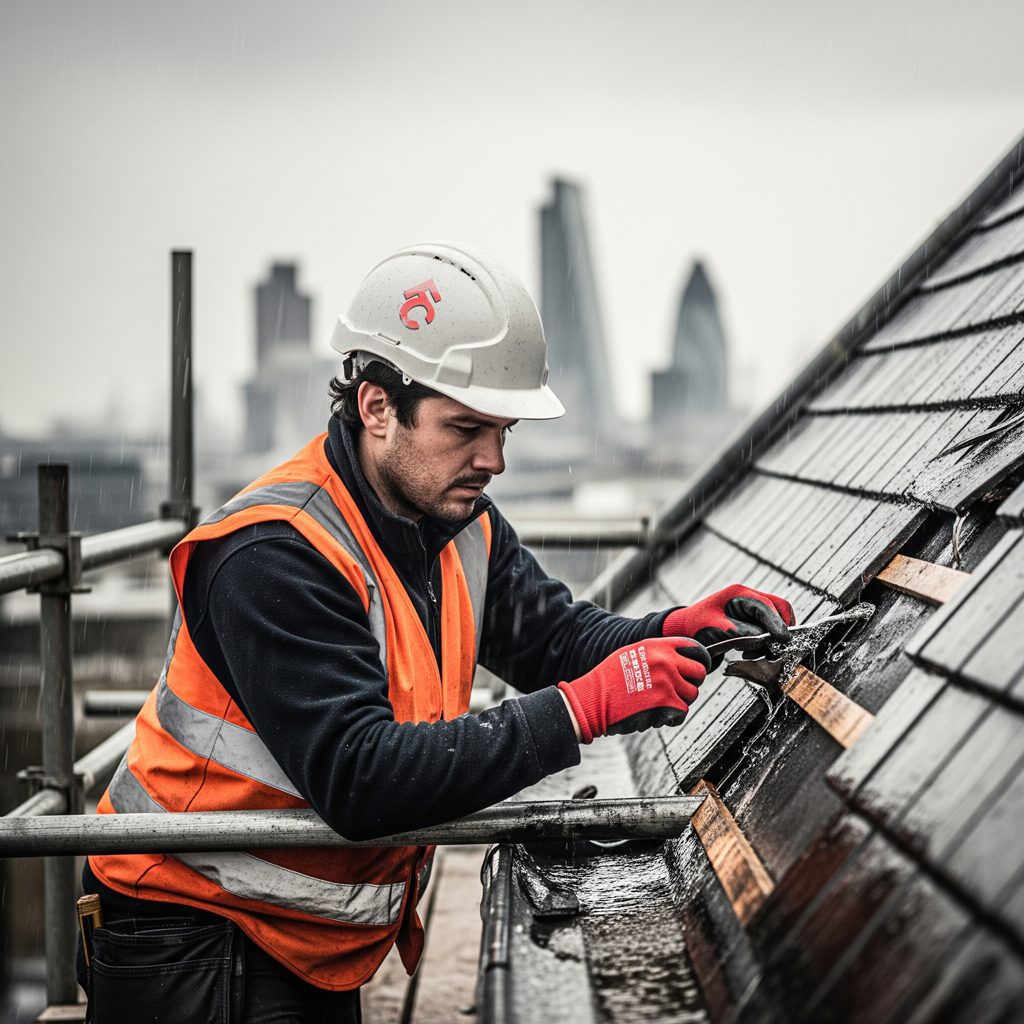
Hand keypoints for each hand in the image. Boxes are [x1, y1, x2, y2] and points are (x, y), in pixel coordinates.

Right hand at [557, 638, 710, 743]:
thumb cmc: (608, 679)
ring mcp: (667, 683)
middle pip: (699, 672)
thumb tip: (678, 660)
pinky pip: (682, 712)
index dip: (699, 660)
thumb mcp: (631, 654)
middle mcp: (665, 661)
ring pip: (691, 694)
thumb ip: (656, 654)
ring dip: (680, 701)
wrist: (593, 700)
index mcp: (657, 646)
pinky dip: (673, 717)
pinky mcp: (665, 704)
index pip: (694, 648)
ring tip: (660, 702)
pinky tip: (657, 714)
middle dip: (691, 682)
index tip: (695, 669)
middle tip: (678, 689)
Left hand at [662, 584, 794, 666]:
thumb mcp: (717, 630)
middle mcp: (748, 598)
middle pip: (778, 609)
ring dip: (770, 638)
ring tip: (751, 652)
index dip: (776, 623)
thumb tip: (764, 639)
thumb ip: (742, 632)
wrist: (684, 630)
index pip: (766, 606)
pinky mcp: (750, 620)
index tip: (783, 639)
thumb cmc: (696, 627)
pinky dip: (764, 642)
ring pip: (775, 620)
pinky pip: (767, 629)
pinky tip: (749, 651)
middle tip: (774, 648)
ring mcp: (750, 608)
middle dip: (779, 629)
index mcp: (738, 594)